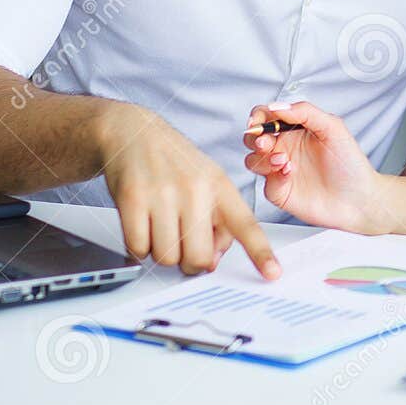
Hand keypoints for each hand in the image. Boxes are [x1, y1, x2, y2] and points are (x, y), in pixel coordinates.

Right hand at [96, 103, 279, 278]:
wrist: (134, 131)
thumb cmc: (174, 161)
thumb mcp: (208, 181)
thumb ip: (218, 221)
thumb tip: (211, 261)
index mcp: (220, 186)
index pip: (246, 225)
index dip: (261, 253)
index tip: (272, 273)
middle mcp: (196, 189)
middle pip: (199, 257)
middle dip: (190, 262)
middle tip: (183, 247)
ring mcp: (163, 193)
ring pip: (167, 256)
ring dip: (161, 252)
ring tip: (160, 227)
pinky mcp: (133, 199)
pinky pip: (138, 248)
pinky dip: (139, 246)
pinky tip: (142, 224)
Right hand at [243, 101, 387, 234]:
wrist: (359, 198)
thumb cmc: (350, 163)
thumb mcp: (333, 128)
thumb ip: (306, 112)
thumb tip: (277, 106)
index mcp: (295, 130)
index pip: (267, 116)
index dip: (258, 116)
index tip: (258, 120)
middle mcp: (285, 148)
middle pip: (254, 138)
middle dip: (254, 137)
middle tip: (266, 142)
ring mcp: (281, 170)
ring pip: (253, 160)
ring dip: (262, 158)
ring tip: (283, 160)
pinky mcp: (281, 192)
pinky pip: (266, 184)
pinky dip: (273, 178)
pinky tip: (289, 174)